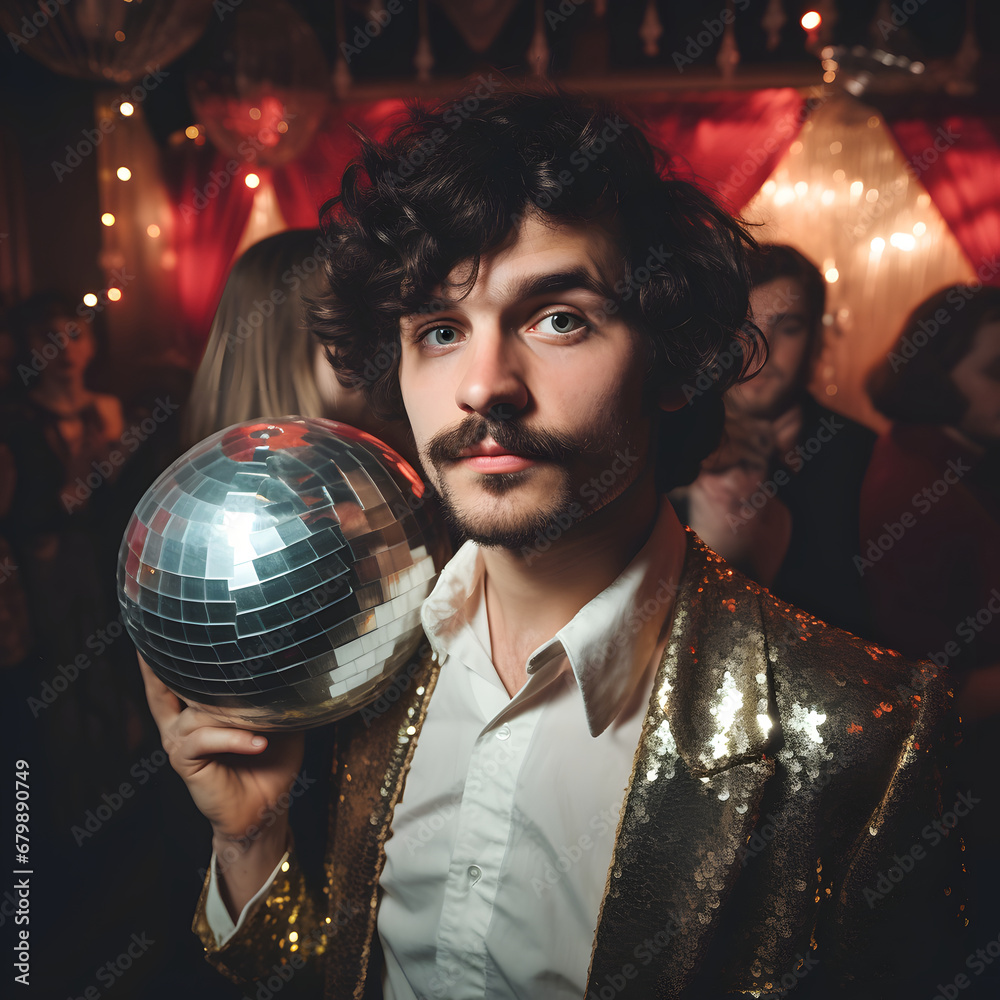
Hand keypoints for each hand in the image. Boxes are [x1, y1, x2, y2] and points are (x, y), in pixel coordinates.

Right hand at [138, 654, 303, 843]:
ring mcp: (181, 741)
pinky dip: (234, 738)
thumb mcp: (276, 719)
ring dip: (230, 710)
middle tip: (178, 639)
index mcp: (198, 710)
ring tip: (259, 716)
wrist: (264, 810)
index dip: (166, 652)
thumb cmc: (270, 762)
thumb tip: (298, 659)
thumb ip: (273, 692)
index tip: (164, 623)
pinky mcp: (185, 761)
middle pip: (165, 686)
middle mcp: (181, 722)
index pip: (176, 676)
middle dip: (168, 664)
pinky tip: (259, 743)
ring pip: (198, 710)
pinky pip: (205, 738)